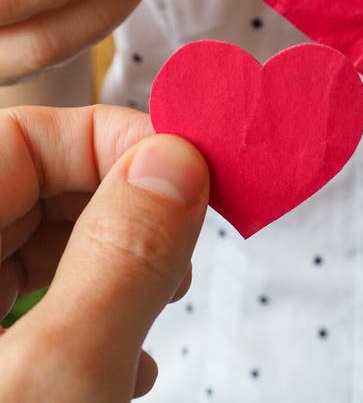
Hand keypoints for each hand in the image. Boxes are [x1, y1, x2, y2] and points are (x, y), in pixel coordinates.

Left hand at [0, 104, 208, 400]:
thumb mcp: (56, 378)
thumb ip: (119, 260)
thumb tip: (176, 159)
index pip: (20, 137)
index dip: (109, 138)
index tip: (189, 169)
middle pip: (34, 190)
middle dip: (124, 205)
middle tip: (185, 243)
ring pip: (37, 248)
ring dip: (117, 262)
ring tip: (164, 301)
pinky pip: (30, 311)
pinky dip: (90, 317)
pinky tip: (127, 362)